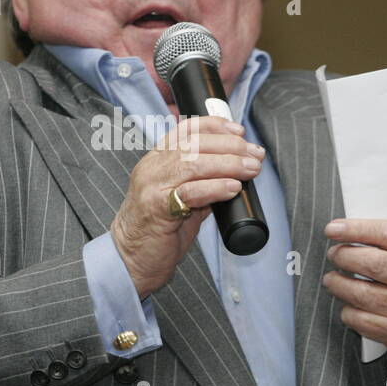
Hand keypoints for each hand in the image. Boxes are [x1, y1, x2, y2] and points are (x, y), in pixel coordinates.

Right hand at [111, 115, 264, 298]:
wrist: (132, 259)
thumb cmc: (157, 230)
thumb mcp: (181, 198)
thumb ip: (203, 183)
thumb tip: (235, 173)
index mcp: (156, 160)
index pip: (186, 129)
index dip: (216, 126)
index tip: (240, 132)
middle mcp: (152, 168)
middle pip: (194, 144)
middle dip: (230, 146)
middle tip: (254, 155)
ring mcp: (152, 186)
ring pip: (193, 163)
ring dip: (228, 164)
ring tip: (250, 169)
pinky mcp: (157, 207)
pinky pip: (190, 191)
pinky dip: (216, 187)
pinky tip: (233, 188)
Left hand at [320, 218, 386, 375]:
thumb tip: (360, 230)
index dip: (355, 228)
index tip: (333, 228)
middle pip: (371, 262)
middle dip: (343, 256)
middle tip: (334, 254)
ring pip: (361, 293)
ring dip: (338, 284)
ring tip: (331, 279)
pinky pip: (361, 320)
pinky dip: (348, 312)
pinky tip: (348, 306)